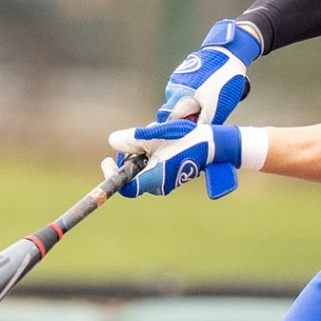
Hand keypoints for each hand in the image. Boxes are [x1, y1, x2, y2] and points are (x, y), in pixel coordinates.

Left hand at [103, 121, 246, 198]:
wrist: (213, 145)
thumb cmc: (186, 140)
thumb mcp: (156, 135)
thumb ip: (133, 140)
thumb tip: (113, 142)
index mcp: (154, 178)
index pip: (126, 187)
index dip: (112, 175)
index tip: (108, 160)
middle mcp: (159, 184)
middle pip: (132, 174)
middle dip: (129, 155)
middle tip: (134, 139)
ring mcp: (166, 180)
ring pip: (143, 167)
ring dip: (142, 150)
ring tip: (153, 132)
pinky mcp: (172, 174)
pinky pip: (153, 165)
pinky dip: (151, 151)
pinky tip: (162, 137)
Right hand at [159, 19, 259, 123]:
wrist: (228, 52)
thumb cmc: (222, 81)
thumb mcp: (216, 107)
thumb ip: (203, 123)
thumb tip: (195, 135)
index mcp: (178, 97)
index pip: (167, 121)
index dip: (176, 129)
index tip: (187, 133)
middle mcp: (173, 88)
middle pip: (174, 111)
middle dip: (185, 118)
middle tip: (201, 119)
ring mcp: (177, 78)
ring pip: (180, 100)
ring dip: (190, 105)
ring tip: (208, 103)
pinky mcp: (183, 72)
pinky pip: (185, 89)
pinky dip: (193, 94)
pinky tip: (207, 91)